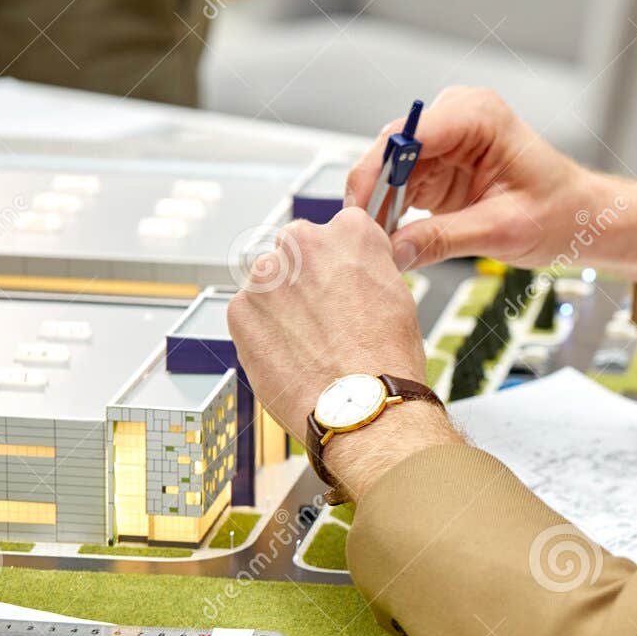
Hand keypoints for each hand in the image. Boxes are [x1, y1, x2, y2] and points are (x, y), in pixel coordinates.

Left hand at [227, 208, 457, 500]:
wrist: (361, 406)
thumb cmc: (386, 359)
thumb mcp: (397, 296)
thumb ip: (367, 269)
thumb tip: (352, 271)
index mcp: (350, 232)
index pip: (341, 229)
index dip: (344, 261)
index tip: (345, 283)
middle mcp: (304, 242)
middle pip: (298, 248)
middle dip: (307, 275)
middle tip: (326, 315)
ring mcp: (266, 274)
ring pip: (270, 281)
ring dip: (283, 303)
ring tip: (309, 342)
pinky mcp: (239, 309)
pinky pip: (249, 312)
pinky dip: (264, 331)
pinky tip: (290, 355)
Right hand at [344, 86, 636, 289]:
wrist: (582, 219)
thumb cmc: (561, 213)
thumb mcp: (503, 231)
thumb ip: (445, 239)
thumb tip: (393, 252)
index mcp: (478, 116)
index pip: (406, 138)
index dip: (374, 175)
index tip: (357, 216)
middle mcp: (456, 118)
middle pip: (390, 154)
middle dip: (373, 198)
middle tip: (362, 244)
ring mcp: (444, 142)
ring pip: (388, 174)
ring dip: (380, 211)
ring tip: (376, 250)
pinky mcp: (437, 167)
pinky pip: (399, 189)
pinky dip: (392, 216)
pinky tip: (390, 243)